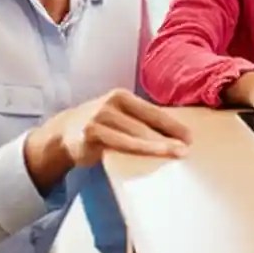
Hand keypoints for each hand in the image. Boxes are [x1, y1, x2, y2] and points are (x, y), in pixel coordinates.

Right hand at [24, 90, 191, 191]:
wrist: (63, 133)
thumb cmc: (98, 125)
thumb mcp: (117, 116)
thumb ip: (137, 120)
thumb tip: (173, 133)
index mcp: (121, 96)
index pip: (153, 111)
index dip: (173, 124)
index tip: (190, 137)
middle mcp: (111, 103)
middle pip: (146, 123)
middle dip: (169, 136)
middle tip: (187, 148)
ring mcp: (100, 118)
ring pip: (135, 134)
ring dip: (158, 145)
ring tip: (176, 153)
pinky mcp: (92, 133)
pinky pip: (120, 144)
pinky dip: (138, 150)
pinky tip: (152, 155)